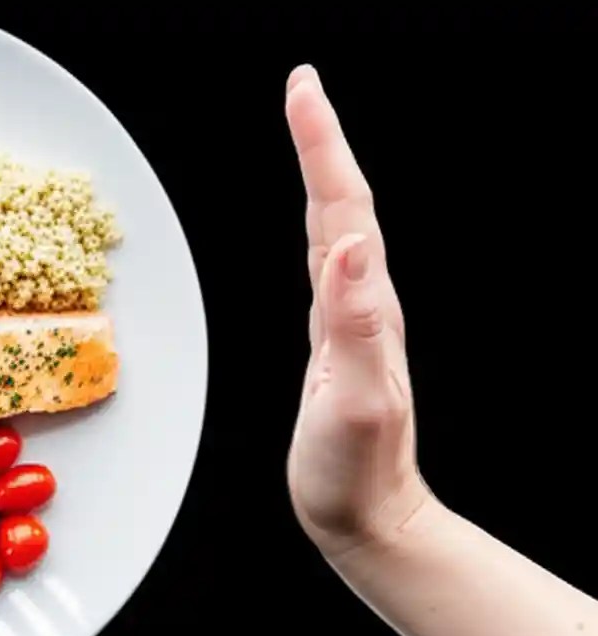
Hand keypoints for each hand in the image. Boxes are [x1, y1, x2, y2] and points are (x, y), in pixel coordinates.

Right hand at [283, 65, 432, 558]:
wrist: (366, 515)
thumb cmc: (354, 469)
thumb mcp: (358, 399)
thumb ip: (355, 322)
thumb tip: (352, 244)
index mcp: (363, 307)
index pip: (343, 208)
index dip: (321, 146)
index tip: (304, 91)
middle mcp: (361, 302)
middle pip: (341, 202)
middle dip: (320, 140)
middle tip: (302, 89)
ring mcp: (348, 319)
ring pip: (335, 225)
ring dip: (321, 172)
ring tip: (306, 132)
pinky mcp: (332, 339)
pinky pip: (324, 260)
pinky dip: (316, 221)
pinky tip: (316, 223)